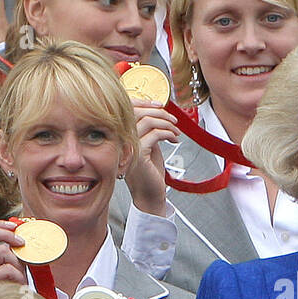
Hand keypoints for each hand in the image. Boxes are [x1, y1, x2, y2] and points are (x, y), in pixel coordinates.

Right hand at [0, 218, 27, 285]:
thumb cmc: (15, 290)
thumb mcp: (16, 266)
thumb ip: (15, 252)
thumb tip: (22, 234)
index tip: (15, 225)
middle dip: (6, 233)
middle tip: (22, 242)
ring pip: (3, 251)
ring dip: (18, 262)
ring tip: (20, 277)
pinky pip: (7, 268)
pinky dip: (18, 275)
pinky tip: (17, 285)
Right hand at [123, 101, 177, 215]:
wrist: (150, 195)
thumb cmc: (150, 173)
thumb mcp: (149, 146)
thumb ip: (149, 130)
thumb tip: (158, 113)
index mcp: (122, 135)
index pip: (127, 110)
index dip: (144, 103)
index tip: (160, 106)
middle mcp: (122, 139)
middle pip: (136, 111)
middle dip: (159, 111)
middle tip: (173, 119)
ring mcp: (129, 146)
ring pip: (147, 121)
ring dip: (166, 122)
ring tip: (176, 130)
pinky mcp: (139, 153)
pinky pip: (155, 134)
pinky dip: (168, 133)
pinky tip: (173, 139)